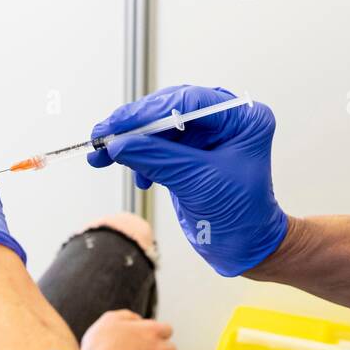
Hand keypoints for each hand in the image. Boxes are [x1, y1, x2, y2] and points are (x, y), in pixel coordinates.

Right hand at [88, 85, 287, 276]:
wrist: (246, 247)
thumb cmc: (241, 216)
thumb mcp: (198, 183)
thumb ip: (158, 159)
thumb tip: (119, 143)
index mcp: (243, 118)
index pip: (190, 101)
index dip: (149, 111)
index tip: (118, 124)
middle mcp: (227, 120)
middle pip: (171, 109)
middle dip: (135, 126)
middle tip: (103, 136)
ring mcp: (208, 134)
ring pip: (160, 126)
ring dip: (132, 142)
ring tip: (105, 156)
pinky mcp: (192, 151)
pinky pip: (159, 144)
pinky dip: (141, 157)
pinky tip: (139, 176)